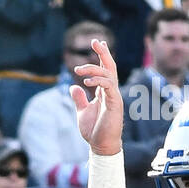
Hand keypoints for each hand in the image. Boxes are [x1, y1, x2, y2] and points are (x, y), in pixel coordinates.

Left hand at [69, 38, 122, 156]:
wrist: (101, 146)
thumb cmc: (94, 131)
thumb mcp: (82, 112)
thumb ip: (79, 99)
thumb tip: (73, 87)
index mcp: (105, 92)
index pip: (105, 69)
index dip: (102, 56)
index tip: (96, 43)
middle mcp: (111, 92)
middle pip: (110, 66)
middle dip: (103, 53)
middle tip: (95, 41)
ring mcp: (114, 97)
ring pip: (108, 74)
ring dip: (93, 69)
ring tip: (79, 70)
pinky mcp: (115, 103)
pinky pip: (108, 86)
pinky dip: (98, 81)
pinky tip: (86, 82)